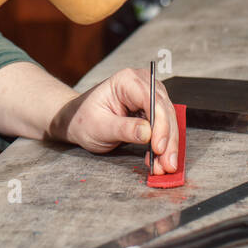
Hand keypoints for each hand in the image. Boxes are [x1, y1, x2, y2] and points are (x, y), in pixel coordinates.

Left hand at [49, 68, 179, 174]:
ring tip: (163, 166)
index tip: (159, 147)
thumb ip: (124, 129)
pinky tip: (159, 160)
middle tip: (167, 163)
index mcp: (127, 81)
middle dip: (168, 140)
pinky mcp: (152, 109)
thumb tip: (147, 133)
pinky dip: (163, 144)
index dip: (160, 124)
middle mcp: (142, 84)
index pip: (152, 100)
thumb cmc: (83, 119)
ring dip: (168, 145)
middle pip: (165, 111)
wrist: (78, 121)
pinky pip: (164, 127)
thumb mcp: (99, 127)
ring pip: (169, 120)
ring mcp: (149, 95)